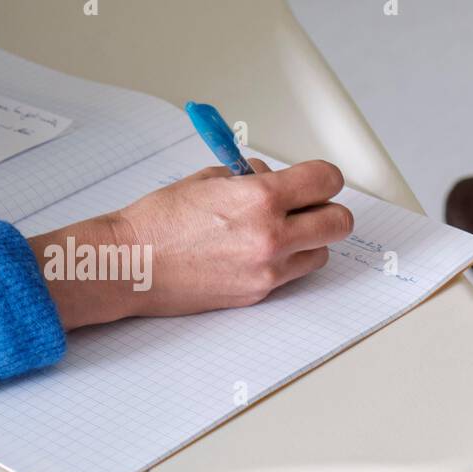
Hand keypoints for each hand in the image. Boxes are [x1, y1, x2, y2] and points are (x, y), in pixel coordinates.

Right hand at [30, 159, 352, 329]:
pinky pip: (294, 274)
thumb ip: (250, 178)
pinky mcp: (260, 292)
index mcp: (260, 199)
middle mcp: (272, 236)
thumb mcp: (208, 179)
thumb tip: (275, 178)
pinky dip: (287, 261)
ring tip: (281, 232)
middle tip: (309, 206)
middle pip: (339, 222)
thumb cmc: (161, 221)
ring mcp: (269, 269)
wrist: (134, 263)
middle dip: (327, 210)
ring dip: (310, 239)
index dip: (325, 177)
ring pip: (322, 253)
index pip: (325, 181)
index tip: (319, 179)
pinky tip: (259, 252)